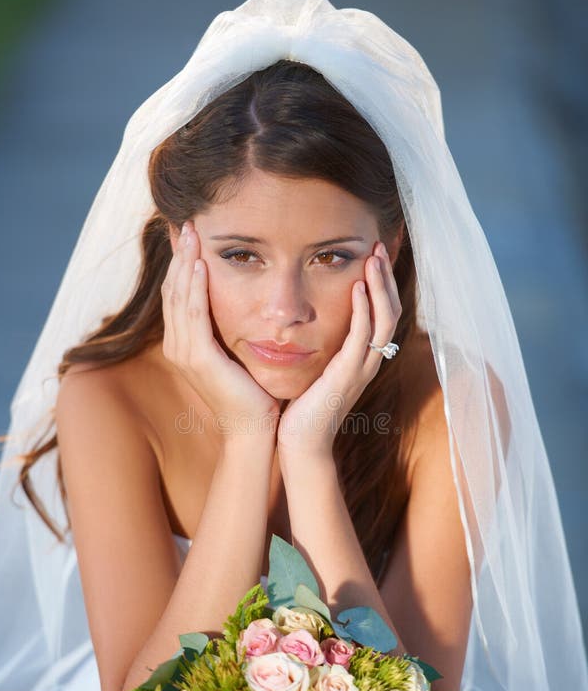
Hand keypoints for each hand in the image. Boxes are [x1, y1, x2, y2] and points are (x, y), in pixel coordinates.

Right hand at [161, 221, 280, 440]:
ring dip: (185, 264)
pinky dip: (196, 288)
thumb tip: (240, 305)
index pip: (178, 296)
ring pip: (180, 298)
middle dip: (180, 256)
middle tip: (186, 224)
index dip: (181, 265)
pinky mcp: (199, 359)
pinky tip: (201, 265)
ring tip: (191, 235)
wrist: (253, 430)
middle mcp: (178, 347)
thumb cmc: (252, 394)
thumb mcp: (236, 355)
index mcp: (184, 346)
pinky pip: (194, 315)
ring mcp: (185, 353)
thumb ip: (229, 331)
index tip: (189, 236)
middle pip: (173, 291)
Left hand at [277, 241, 400, 456]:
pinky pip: (363, 337)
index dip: (381, 284)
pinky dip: (363, 310)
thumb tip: (308, 322)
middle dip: (385, 277)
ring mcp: (361, 369)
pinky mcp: (347, 375)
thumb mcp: (315, 370)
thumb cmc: (301, 408)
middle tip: (376, 246)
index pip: (382, 314)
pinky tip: (357, 288)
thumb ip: (321, 347)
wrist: (298, 443)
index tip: (371, 256)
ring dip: (379, 286)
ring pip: (384, 320)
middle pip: (391, 311)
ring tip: (372, 258)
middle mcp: (368, 362)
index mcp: (362, 359)